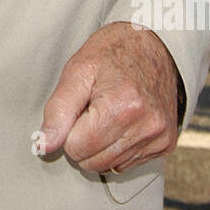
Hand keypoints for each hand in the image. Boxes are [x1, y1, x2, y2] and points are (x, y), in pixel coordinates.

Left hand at [37, 21, 178, 173]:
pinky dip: (119, 146)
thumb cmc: (112, 53)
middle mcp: (146, 126)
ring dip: (101, 146)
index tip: (80, 107)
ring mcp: (159, 137)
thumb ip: (58, 111)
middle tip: (92, 110)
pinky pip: (128, 163)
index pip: (76, 148)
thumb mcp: (77, 71)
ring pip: (109, 166)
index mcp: (123, 107)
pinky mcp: (166, 144)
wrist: (156, 43)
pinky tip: (124, 122)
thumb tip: (43, 146)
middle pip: (92, 163)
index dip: (69, 130)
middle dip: (84, 141)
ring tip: (109, 114)